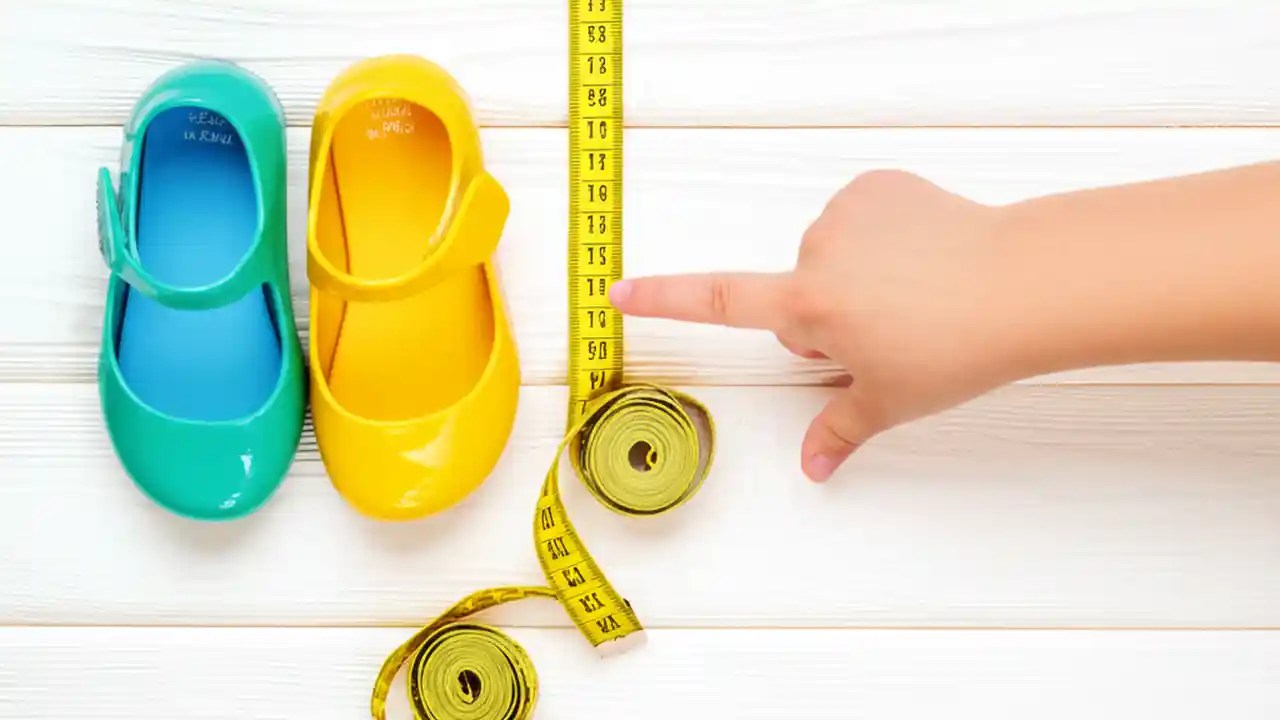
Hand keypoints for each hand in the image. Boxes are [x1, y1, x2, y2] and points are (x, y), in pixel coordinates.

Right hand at [609, 171, 1018, 481]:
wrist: (1023, 285)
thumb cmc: (957, 347)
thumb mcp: (890, 400)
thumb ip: (838, 431)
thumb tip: (813, 469)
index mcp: (809, 305)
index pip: (718, 302)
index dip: (662, 299)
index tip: (617, 291)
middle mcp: (818, 251)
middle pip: (794, 294)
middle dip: (823, 316)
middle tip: (882, 334)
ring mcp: (849, 213)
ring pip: (828, 254)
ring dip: (853, 274)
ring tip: (911, 294)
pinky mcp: (880, 186)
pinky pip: (859, 218)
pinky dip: (880, 236)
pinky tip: (920, 256)